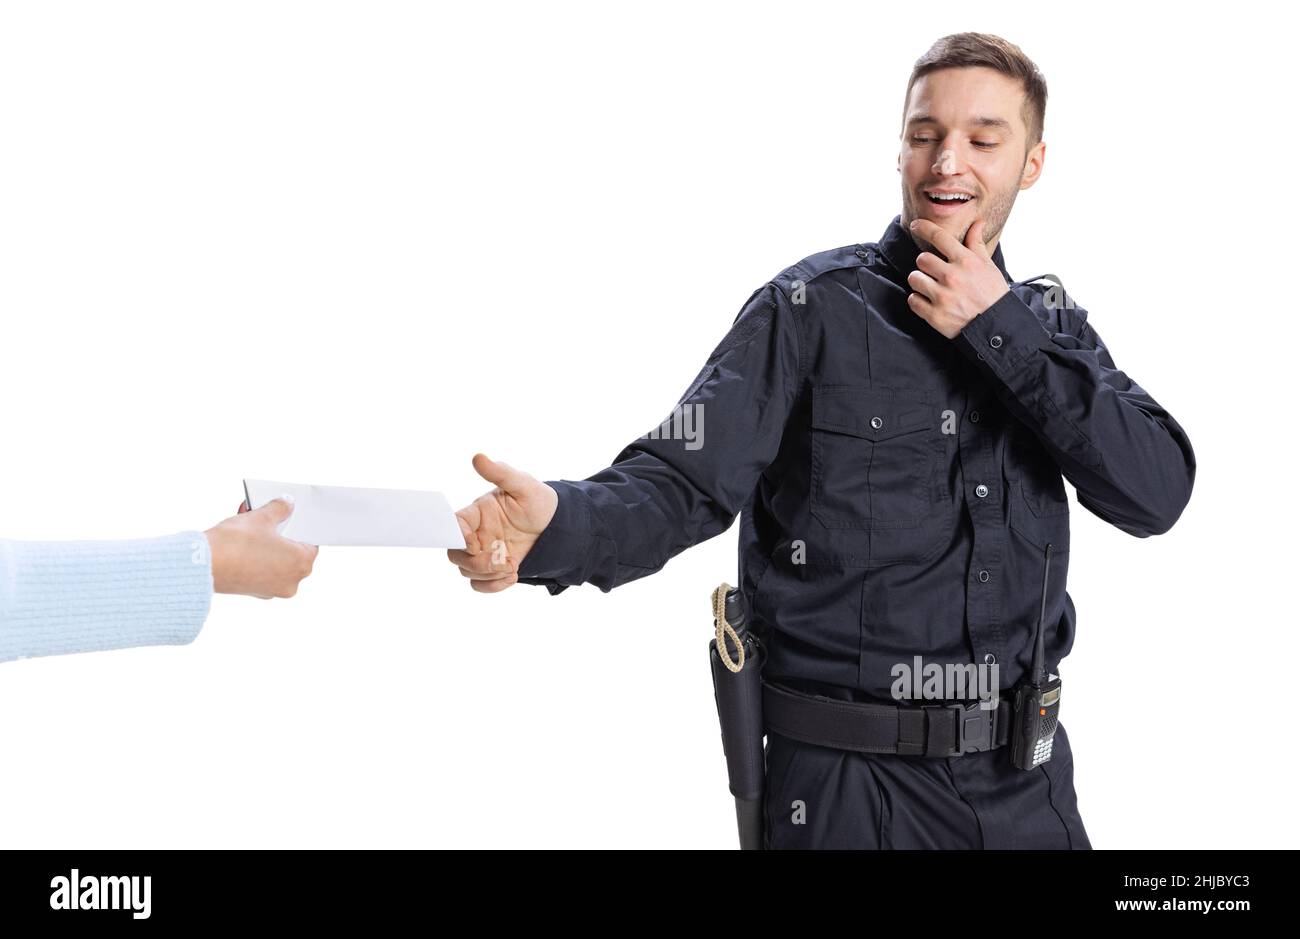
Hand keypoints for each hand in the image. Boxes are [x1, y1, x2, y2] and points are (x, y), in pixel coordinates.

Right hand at [205, 499, 317, 598]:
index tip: (288, 520)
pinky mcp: (255, 592)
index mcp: (301, 563)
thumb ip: (280, 508)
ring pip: (275, 561)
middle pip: (291, 552)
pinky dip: (255, 557)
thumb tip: (287, 503)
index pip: (310, 543)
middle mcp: (292, 581)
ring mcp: (273, 590)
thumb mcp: (262, 517)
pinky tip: (242, 541)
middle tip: (265, 518)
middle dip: (278, 534)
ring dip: (265, 543)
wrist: (203, 565)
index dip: (297, 529)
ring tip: (248, 524)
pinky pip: (262, 570)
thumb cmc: (236, 543)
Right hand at [446, 453, 558, 593]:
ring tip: (512, 568)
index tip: (476, 544)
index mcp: (477, 513)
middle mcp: (476, 534)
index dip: (458, 537)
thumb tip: (478, 457)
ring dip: (487, 575)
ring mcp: (485, 552)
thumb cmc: (540, 501)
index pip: (454, 526)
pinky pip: (481, 584)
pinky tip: (512, 576)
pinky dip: (492, 586)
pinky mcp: (495, 568)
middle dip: (474, 563)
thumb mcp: (523, 485)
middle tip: (499, 562)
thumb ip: (500, 473)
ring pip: (467, 571)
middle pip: (456, 554)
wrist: (559, 526)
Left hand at [906, 218, 1009, 338]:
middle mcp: (953, 277)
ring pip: (914, 278)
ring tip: (931, 287)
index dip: (924, 227)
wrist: (996, 327)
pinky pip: (913, 300)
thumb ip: (976, 244)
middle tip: (934, 272)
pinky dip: (918, 301)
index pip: (939, 237)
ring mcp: (942, 297)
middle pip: (922, 259)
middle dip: (925, 264)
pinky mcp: (934, 315)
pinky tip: (929, 302)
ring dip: (920, 282)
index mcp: (966, 262)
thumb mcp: (988, 266)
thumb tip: (977, 222)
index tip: (915, 225)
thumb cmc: (992, 294)